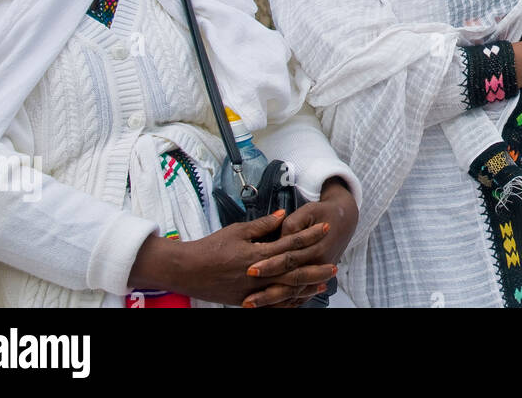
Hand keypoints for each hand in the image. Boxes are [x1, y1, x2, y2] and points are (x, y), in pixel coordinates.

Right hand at [128, 210, 335, 306]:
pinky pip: (272, 305)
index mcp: (257, 254)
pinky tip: (299, 299)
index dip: (310, 235)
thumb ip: (262, 226)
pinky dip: (287, 302)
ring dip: (306, 287)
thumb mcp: (237, 231)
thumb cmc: (210, 248)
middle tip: (335, 265)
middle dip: (316, 269)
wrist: (186, 270)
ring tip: (323, 282)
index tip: (326, 227)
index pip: (290, 243)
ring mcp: (253, 291)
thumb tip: (283, 216)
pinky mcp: (246, 302)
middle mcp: (258, 274)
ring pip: (285, 291)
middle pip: (294, 273)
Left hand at [250, 178, 358, 307]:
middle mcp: (319, 264)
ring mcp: (319, 274)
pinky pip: (300, 296)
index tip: (250, 270)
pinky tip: (268, 306)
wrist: (345, 220)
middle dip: (267, 292)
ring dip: (272, 301)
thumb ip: (290, 225)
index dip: (270, 265)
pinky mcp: (317, 280)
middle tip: (247, 298)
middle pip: (290, 281)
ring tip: (251, 305)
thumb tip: (276, 237)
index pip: (289, 259)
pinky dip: (285, 303)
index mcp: (316, 247)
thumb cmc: (323, 214)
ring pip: (294, 293)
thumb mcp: (308, 211)